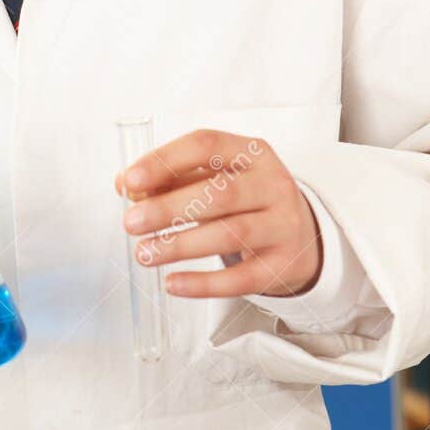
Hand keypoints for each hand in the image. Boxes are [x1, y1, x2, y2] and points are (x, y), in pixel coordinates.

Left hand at [114, 128, 321, 300]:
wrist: (303, 238)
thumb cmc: (248, 202)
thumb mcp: (217, 179)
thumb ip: (173, 178)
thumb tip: (126, 186)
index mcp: (253, 153)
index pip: (206, 146)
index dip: (165, 161)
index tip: (130, 181)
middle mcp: (273, 185)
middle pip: (220, 193)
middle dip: (168, 208)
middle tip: (131, 223)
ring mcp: (282, 225)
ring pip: (230, 233)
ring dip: (180, 245)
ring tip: (145, 253)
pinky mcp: (282, 265)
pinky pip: (241, 278)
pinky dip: (203, 283)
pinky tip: (173, 283)